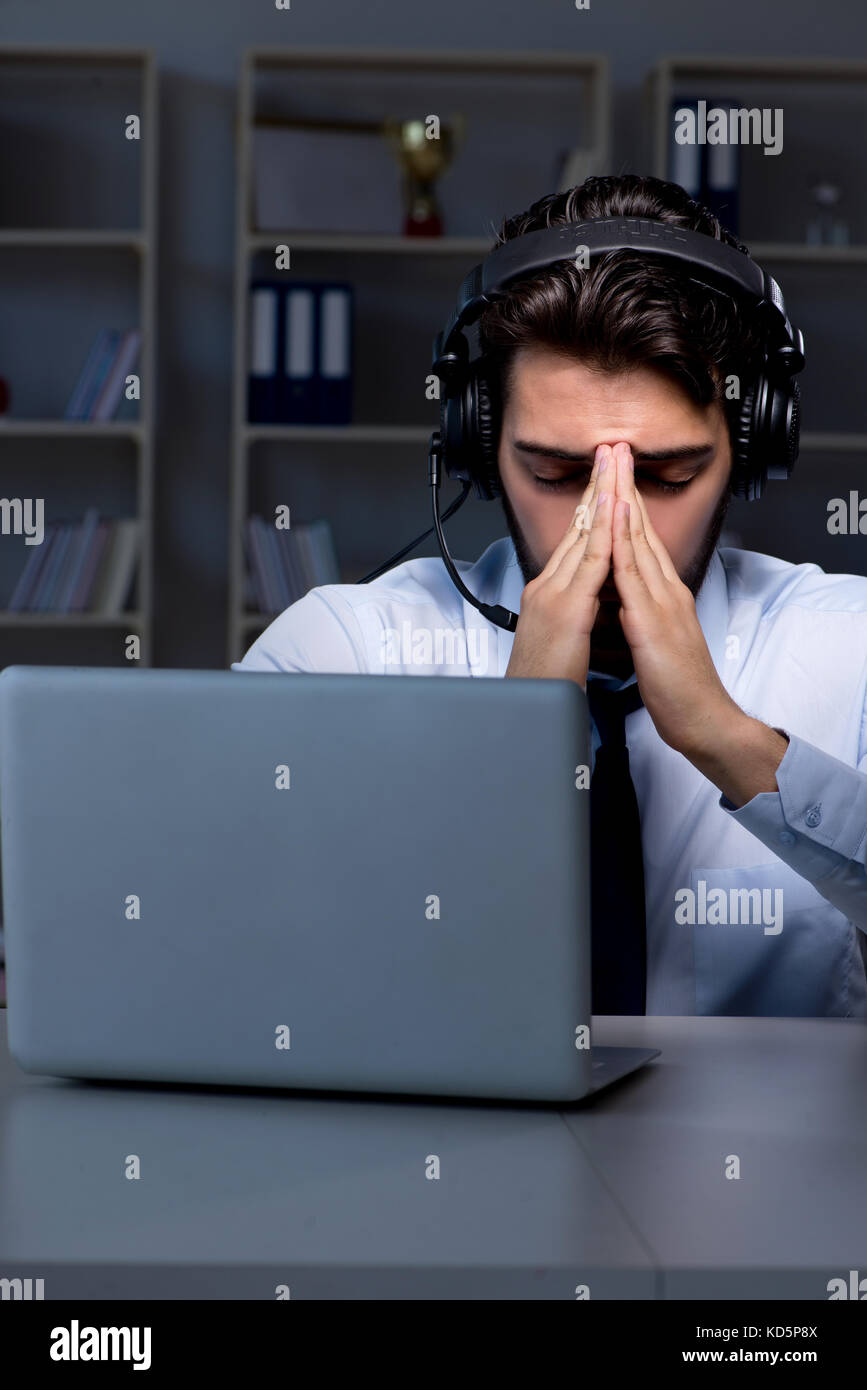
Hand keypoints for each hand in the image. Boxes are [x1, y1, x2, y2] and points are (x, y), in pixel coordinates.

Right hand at [505, 445, 613, 688]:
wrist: (530, 709)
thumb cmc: (546, 682)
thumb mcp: (560, 637)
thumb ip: (572, 610)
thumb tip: (585, 597)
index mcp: (552, 591)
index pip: (577, 538)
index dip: (592, 504)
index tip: (606, 476)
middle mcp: (549, 585)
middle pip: (578, 526)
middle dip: (596, 486)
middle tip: (610, 449)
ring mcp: (555, 593)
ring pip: (583, 535)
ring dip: (600, 496)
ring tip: (613, 461)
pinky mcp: (566, 608)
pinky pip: (589, 563)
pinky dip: (602, 532)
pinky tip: (612, 507)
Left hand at [607, 441, 738, 753]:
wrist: (702, 718)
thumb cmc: (678, 686)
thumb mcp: (655, 640)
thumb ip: (641, 614)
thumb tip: (624, 600)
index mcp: (663, 594)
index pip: (641, 539)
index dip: (627, 503)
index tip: (615, 472)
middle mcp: (665, 589)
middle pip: (642, 529)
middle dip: (626, 487)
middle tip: (616, 447)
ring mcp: (661, 601)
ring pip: (639, 541)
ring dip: (624, 500)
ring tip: (614, 465)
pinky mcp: (653, 620)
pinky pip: (634, 574)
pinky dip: (624, 541)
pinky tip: (617, 517)